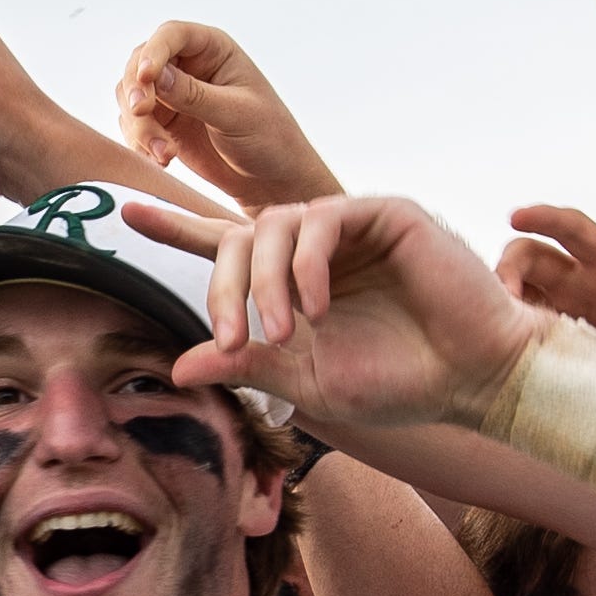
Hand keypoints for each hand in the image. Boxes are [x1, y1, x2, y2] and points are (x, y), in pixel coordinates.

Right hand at [115, 22, 341, 208]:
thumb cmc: (269, 138)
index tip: (146, 78)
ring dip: (139, 125)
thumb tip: (154, 76)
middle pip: (140, 63)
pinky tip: (161, 161)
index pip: (171, 36)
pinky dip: (139, 142)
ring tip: (164, 154)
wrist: (272, 180)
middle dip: (136, 90)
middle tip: (140, 113)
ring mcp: (172, 95)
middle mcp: (188, 66)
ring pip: (131, 97)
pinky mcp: (163, 124)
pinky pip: (134, 125)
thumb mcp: (235, 114)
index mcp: (213, 49)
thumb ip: (194, 95)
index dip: (153, 52)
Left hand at [139, 194, 541, 437]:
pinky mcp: (384, 214)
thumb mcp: (308, 383)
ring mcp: (350, 226)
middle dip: (224, 288)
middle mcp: (316, 247)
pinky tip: (316, 308)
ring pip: (275, 226)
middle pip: (239, 238)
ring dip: (265, 283)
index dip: (175, 227)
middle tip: (230, 339)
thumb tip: (178, 365)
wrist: (471, 379)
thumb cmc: (399, 383)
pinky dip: (308, 265)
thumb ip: (246, 365)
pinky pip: (323, 221)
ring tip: (285, 333)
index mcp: (293, 282)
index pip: (224, 245)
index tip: (124, 212)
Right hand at [494, 205, 595, 373]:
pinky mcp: (553, 336)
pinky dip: (507, 333)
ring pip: (519, 290)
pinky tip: (502, 351)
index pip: (574, 229)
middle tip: (503, 298)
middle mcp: (582, 280)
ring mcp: (564, 308)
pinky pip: (521, 326)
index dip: (546, 218)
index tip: (515, 217)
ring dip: (502, 303)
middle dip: (511, 268)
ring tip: (497, 331)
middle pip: (532, 256)